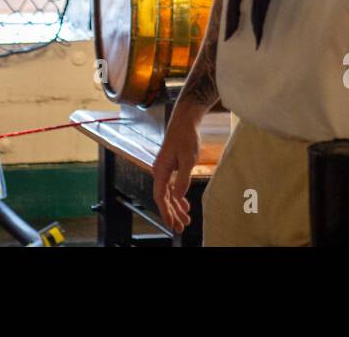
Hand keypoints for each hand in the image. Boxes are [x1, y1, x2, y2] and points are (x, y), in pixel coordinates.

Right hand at [152, 106, 201, 232]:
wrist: (185, 121)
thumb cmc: (186, 137)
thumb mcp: (188, 158)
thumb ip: (183, 178)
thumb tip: (178, 196)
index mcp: (161, 170)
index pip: (161, 197)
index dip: (166, 212)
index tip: (172, 224)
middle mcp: (159, 171)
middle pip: (164, 198)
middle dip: (171, 214)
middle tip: (180, 228)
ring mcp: (164, 169)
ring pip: (168, 194)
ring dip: (176, 207)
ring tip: (185, 220)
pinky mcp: (170, 167)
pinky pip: (172, 187)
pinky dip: (178, 197)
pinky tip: (185, 205)